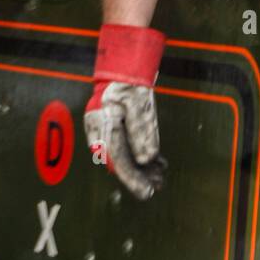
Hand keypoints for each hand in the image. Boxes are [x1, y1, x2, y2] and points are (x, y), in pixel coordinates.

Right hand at [84, 23, 167, 199]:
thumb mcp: (138, 104)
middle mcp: (100, 131)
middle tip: (156, 187)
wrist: (123, 68)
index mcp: (102, 124)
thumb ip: (142, 130)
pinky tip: (156, 162)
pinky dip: (142, 155)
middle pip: (120, 161)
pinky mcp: (113, 129)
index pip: (117, 159)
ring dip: (142, 168)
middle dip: (138, 176)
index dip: (132, 179)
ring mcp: (105, 130)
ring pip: (124, 156)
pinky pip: (127, 147)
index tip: (146, 192)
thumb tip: (146, 159)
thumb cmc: (129, 83)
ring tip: (159, 176)